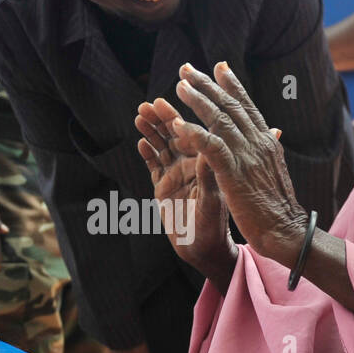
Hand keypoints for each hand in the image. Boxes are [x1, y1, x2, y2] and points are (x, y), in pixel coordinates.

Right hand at [136, 99, 235, 280]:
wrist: (201, 249)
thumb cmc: (213, 225)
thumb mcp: (212, 200)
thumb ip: (208, 174)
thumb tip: (207, 146)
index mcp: (206, 162)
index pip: (193, 133)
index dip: (180, 118)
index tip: (169, 103)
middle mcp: (191, 164)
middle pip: (175, 134)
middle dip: (162, 119)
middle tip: (150, 104)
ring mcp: (176, 174)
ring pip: (161, 146)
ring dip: (151, 131)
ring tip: (140, 116)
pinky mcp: (162, 186)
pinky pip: (153, 165)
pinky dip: (147, 153)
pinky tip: (141, 142)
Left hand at [170, 62, 309, 265]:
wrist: (285, 231)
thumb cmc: (278, 206)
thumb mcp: (275, 169)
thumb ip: (270, 147)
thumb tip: (274, 130)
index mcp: (267, 141)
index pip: (247, 106)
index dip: (232, 85)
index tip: (219, 66)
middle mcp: (258, 143)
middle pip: (231, 106)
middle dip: (207, 85)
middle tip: (186, 69)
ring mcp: (247, 157)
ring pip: (220, 120)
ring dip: (198, 101)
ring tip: (179, 87)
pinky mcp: (234, 174)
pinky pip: (211, 148)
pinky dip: (195, 133)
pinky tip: (179, 124)